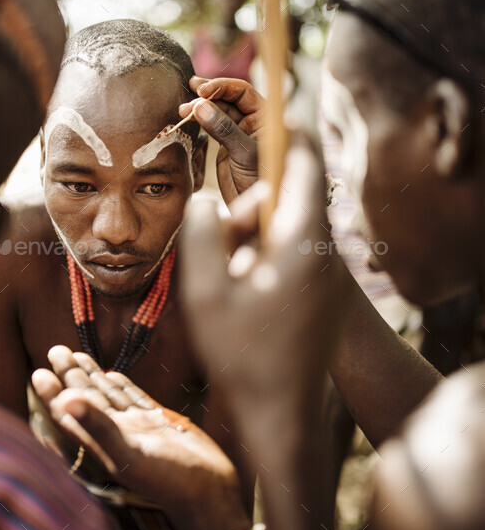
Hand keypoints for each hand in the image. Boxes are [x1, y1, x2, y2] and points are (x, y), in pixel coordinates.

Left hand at [32, 346, 249, 529]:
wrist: (209, 493)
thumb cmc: (169, 480)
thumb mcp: (129, 454)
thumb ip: (98, 427)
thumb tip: (64, 401)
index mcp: (103, 444)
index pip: (71, 414)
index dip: (53, 394)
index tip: (39, 372)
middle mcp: (117, 434)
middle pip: (88, 399)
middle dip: (70, 376)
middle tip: (55, 350)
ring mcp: (139, 428)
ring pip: (109, 396)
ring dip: (92, 376)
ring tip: (76, 354)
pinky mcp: (160, 423)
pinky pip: (135, 399)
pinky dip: (122, 386)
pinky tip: (112, 373)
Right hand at [179, 76, 262, 202]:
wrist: (258, 212)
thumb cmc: (263, 181)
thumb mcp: (245, 153)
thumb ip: (224, 129)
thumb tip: (201, 107)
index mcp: (266, 117)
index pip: (242, 92)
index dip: (221, 87)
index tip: (201, 90)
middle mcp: (254, 122)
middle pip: (228, 99)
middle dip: (207, 95)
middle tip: (188, 92)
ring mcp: (239, 133)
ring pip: (218, 112)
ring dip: (200, 108)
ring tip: (183, 110)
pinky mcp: (227, 147)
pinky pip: (212, 127)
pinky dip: (199, 122)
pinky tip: (187, 118)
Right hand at [180, 128, 348, 466]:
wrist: (283, 417)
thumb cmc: (243, 357)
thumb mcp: (207, 292)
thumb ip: (201, 232)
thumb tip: (204, 198)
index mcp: (303, 243)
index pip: (306, 163)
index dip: (286, 132)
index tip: (267, 112)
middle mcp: (325, 253)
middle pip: (290, 199)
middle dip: (249, 207)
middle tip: (219, 240)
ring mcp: (328, 275)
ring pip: (287, 230)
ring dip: (252, 239)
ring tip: (227, 281)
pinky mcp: (322, 294)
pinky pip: (292, 255)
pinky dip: (263, 260)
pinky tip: (242, 297)